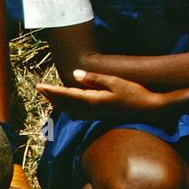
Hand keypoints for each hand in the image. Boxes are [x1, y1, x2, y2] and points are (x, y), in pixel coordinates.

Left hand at [37, 69, 188, 119]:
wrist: (149, 110)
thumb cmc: (135, 93)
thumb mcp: (115, 82)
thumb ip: (95, 78)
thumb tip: (75, 74)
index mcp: (92, 100)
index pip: (67, 94)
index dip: (52, 90)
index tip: (39, 86)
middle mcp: (90, 110)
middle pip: (65, 104)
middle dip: (51, 96)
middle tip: (40, 89)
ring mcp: (95, 114)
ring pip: (70, 109)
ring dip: (59, 103)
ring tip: (51, 96)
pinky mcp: (100, 115)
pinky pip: (77, 113)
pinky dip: (69, 108)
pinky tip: (71, 105)